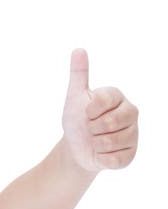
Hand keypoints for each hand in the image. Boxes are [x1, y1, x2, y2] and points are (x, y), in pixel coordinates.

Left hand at [61, 49, 138, 173]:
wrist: (77, 146)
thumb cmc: (77, 118)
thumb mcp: (75, 95)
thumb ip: (79, 73)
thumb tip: (79, 49)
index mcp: (118, 97)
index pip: (103, 100)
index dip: (89, 109)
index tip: (86, 111)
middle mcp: (131, 113)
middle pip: (109, 122)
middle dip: (92, 127)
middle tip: (91, 127)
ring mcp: (134, 135)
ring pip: (110, 142)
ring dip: (95, 143)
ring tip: (96, 139)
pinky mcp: (131, 154)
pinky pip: (113, 159)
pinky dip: (100, 157)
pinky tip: (101, 152)